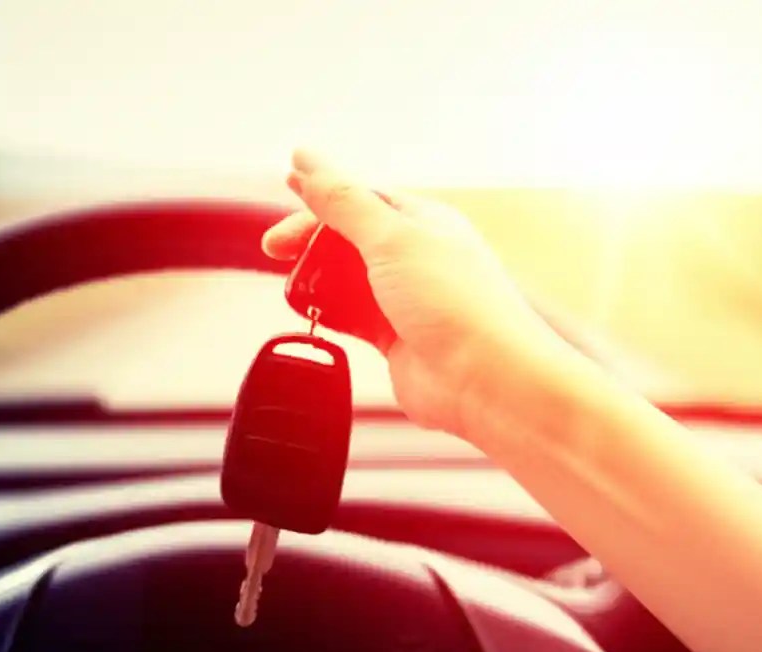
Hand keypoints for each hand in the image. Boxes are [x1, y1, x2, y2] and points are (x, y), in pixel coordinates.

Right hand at [263, 149, 552, 435]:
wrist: (486, 381)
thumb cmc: (457, 304)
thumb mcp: (392, 238)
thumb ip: (343, 201)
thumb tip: (306, 159)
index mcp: (426, 221)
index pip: (363, 196)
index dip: (321, 194)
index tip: (284, 191)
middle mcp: (418, 256)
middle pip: (350, 237)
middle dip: (311, 239)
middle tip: (275, 250)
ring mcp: (407, 299)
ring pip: (348, 278)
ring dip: (318, 278)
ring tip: (292, 285)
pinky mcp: (397, 338)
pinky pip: (352, 317)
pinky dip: (329, 313)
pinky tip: (312, 313)